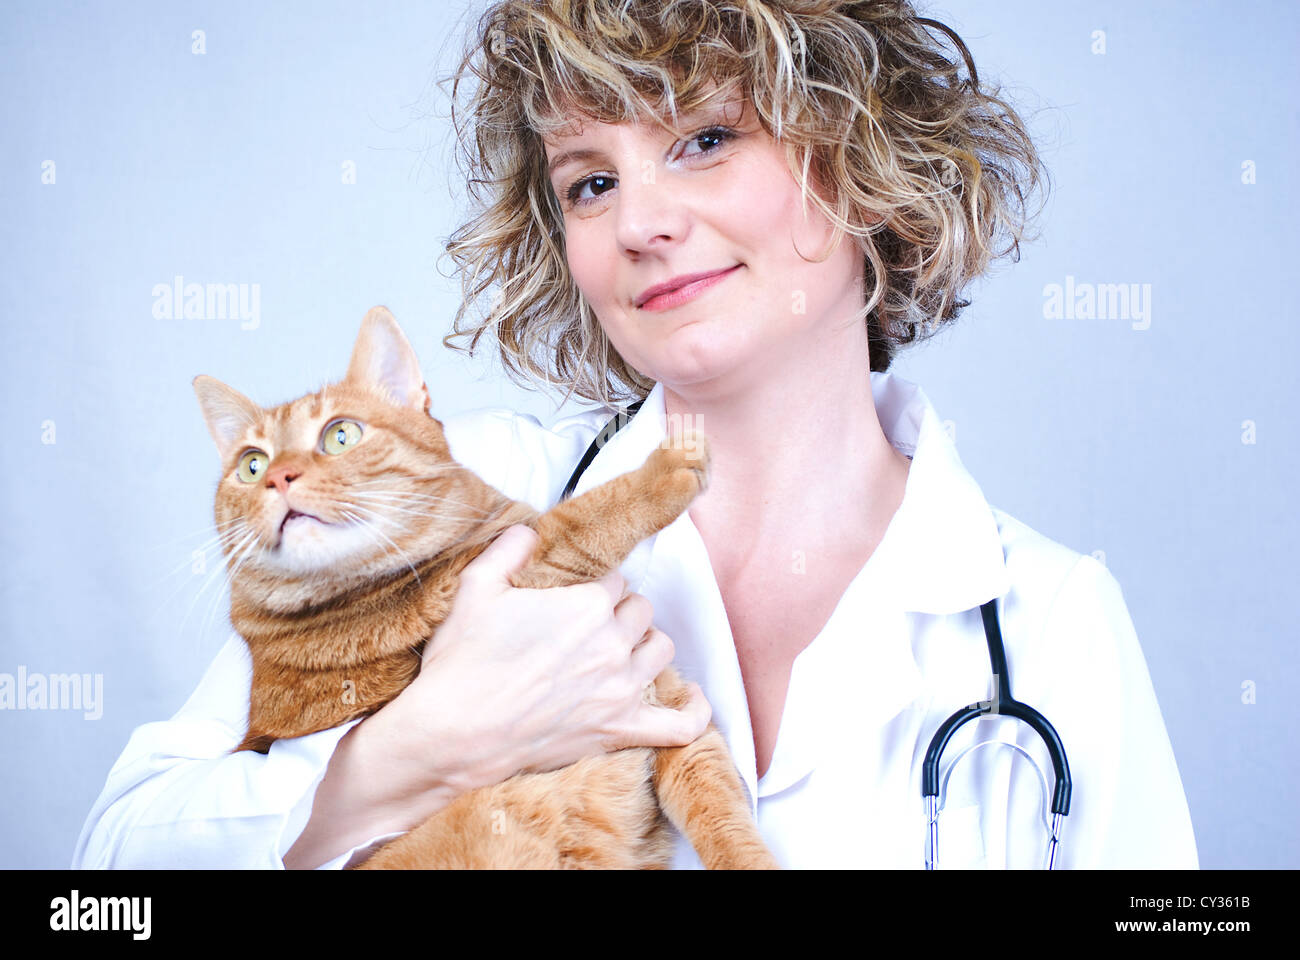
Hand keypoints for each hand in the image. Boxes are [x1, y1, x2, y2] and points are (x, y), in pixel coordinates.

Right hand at [405, 523, 711, 786]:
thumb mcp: (476, 587)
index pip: (613, 581)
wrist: (453, 733)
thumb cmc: (463, 660)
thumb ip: (508, 548)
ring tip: (618, 649)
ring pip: (660, 650)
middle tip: (585, 626)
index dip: (591, 588)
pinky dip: (693, 711)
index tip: (571, 600)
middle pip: (639, 611)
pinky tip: (690, 696)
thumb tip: (529, 530)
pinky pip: (679, 724)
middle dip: (617, 612)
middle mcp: (613, 643)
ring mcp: (620, 690)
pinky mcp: (619, 731)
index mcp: (587, 604)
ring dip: (643, 645)